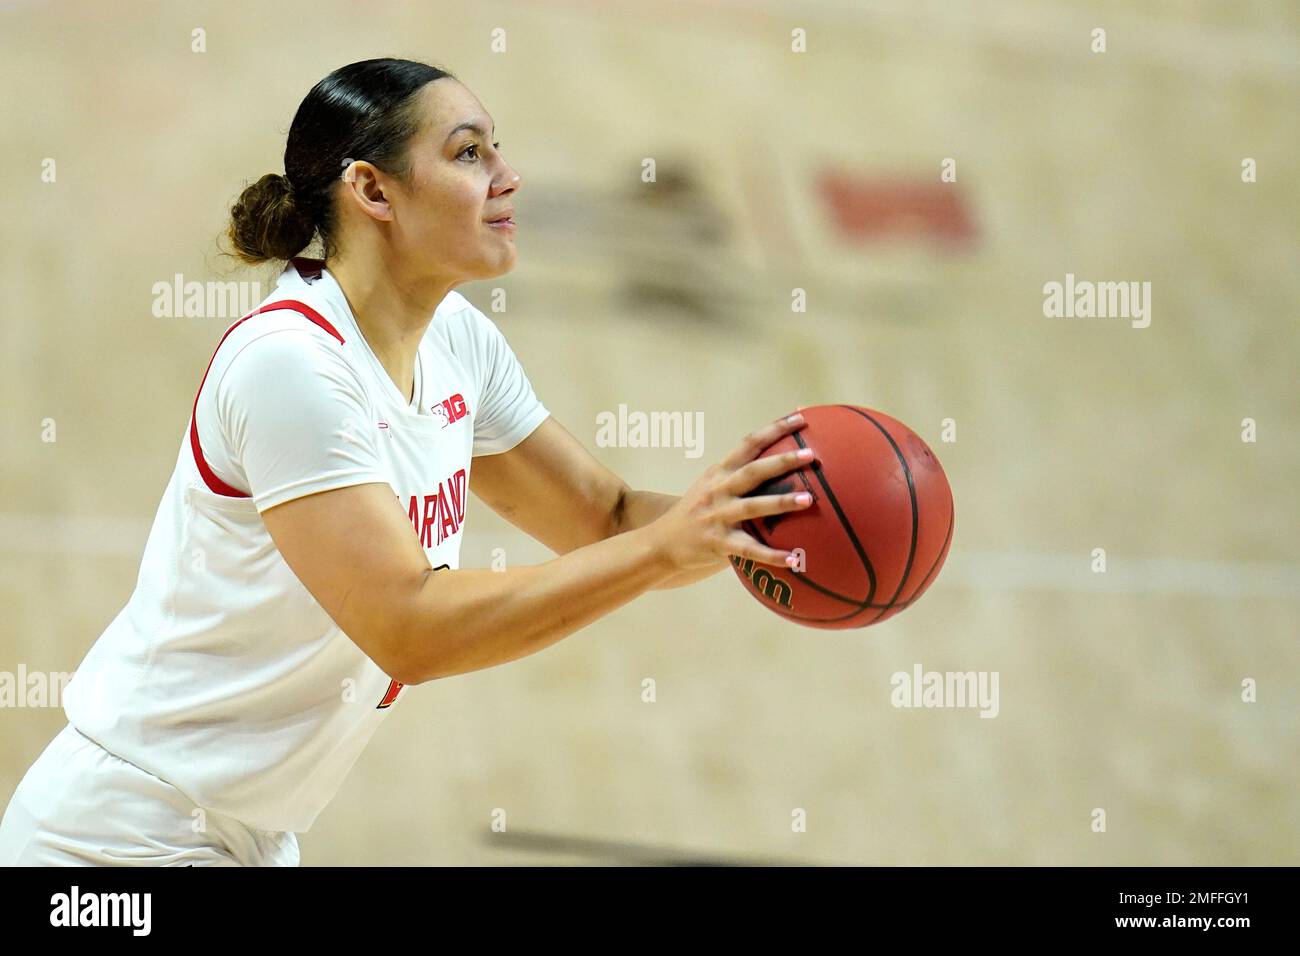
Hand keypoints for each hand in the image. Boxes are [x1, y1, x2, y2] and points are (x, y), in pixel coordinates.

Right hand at [648, 412, 815, 572]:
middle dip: (782, 461)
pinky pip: (748, 549)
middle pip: (753, 471)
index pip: (749, 443)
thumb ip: (739, 475)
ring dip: (781, 502)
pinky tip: (794, 560)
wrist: (661, 542)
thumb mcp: (712, 485)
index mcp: (721, 472)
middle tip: (811, 455)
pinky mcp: (718, 543)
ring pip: (753, 507)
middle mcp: (719, 490)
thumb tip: (781, 463)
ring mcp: (718, 516)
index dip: (775, 429)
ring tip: (808, 500)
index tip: (801, 417)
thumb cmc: (697, 512)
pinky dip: (771, 555)